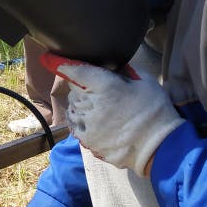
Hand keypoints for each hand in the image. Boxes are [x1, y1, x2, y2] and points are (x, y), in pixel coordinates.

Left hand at [40, 53, 183, 176]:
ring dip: (82, 106)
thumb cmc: (155, 111)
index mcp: (105, 86)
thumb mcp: (145, 82)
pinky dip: (82, 121)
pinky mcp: (85, 140)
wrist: (159, 148)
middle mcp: (91, 103)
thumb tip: (110, 67)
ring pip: (73, 107)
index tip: (48, 59)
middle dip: (83, 89)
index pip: (76, 71)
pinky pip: (75, 124)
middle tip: (104, 95)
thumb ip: (124, 71)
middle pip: (74, 90)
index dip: (60, 64)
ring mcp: (86, 123)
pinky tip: (99, 123)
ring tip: (104, 112)